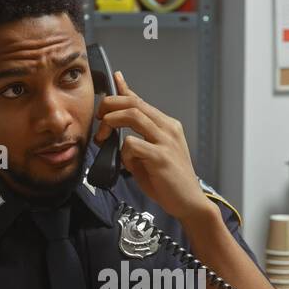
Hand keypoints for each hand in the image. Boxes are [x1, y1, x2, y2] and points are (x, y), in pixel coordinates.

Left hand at [95, 71, 213, 223]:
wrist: (189, 202)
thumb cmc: (168, 181)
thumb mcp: (150, 154)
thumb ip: (136, 138)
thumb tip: (115, 128)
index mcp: (167, 125)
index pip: (140, 101)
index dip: (122, 90)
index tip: (110, 85)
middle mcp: (168, 128)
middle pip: (133, 102)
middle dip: (109, 105)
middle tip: (98, 119)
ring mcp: (166, 141)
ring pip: (132, 115)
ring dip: (111, 122)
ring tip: (103, 137)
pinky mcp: (161, 157)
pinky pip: (133, 144)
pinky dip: (124, 152)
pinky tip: (127, 164)